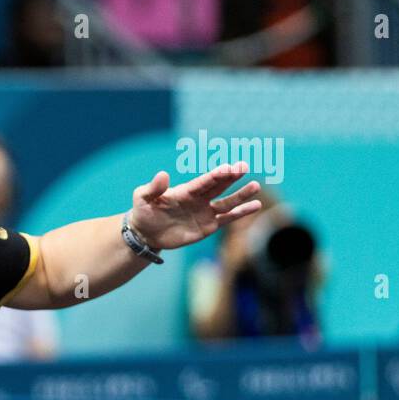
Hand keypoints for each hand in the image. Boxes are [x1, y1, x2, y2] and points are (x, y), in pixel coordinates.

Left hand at [129, 162, 261, 250]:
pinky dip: (241, 212)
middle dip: (231, 177)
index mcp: (185, 191)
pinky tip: (256, 205)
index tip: (229, 167)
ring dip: (241, 195)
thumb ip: (153, 188)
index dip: (216, 175)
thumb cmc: (143, 212)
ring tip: (256, 186)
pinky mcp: (208, 226)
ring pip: (227, 202)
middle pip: (218, 187)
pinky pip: (227, 218)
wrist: (146, 233)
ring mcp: (205, 212)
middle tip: (244, 166)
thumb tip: (163, 174)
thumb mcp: (142, 198)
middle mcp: (199, 199)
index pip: (204, 182)